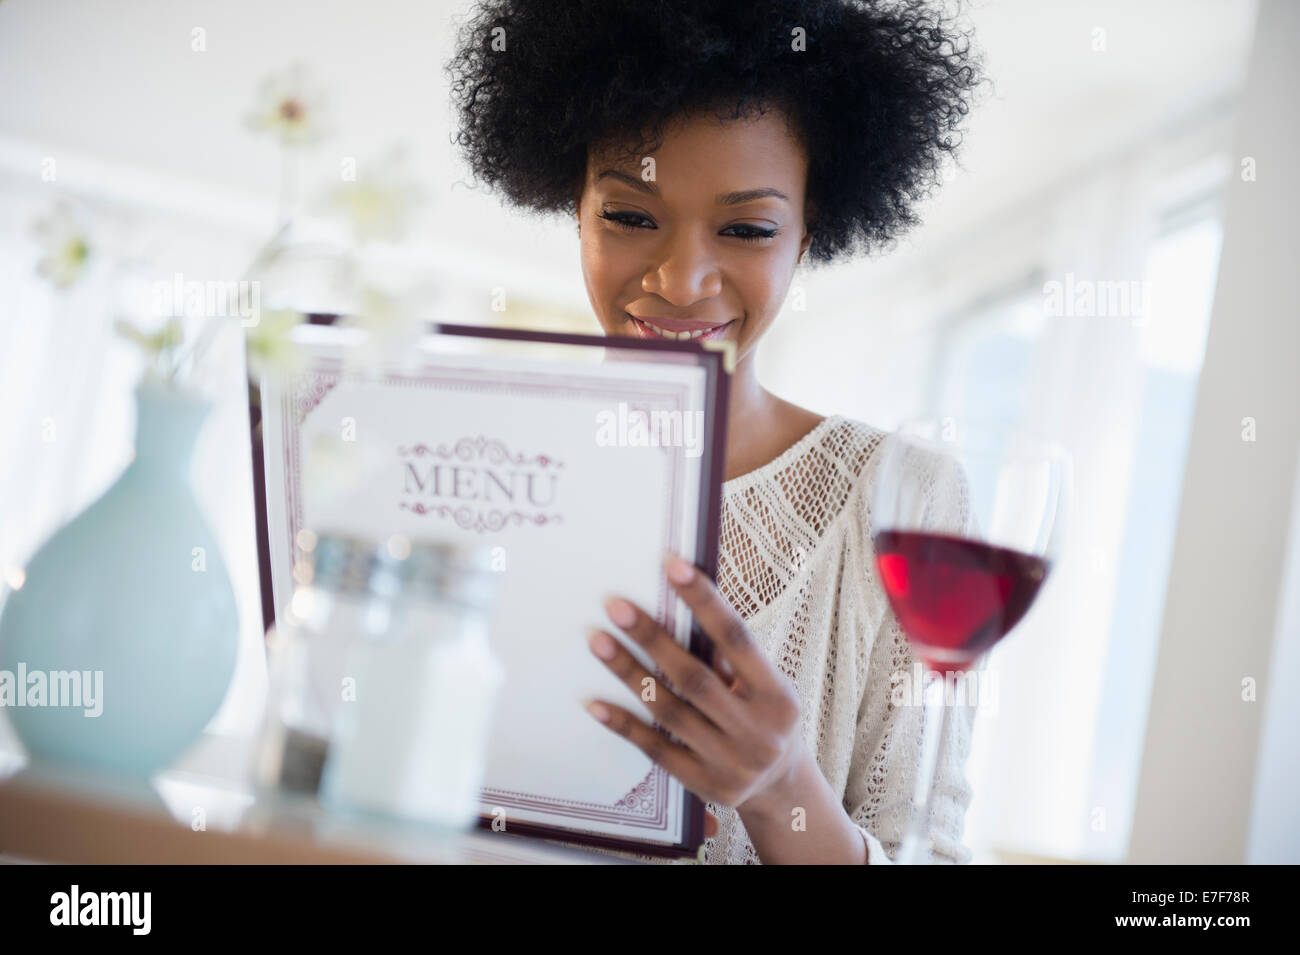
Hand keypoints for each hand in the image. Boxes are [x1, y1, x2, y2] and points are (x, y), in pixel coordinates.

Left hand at [583, 552, 806, 820]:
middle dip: (652, 639)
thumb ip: (729, 655)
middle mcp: (757, 732)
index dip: (704, 601)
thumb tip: (684, 600)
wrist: (782, 785)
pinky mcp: (704, 786)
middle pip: (695, 678)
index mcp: (777, 696)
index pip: (737, 639)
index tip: (672, 566)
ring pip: (670, 712)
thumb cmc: (765, 716)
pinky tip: (594, 702)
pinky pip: (655, 751)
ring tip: (598, 641)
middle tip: (615, 606)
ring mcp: (730, 763)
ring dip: (629, 674)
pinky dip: (624, 725)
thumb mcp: (765, 686)